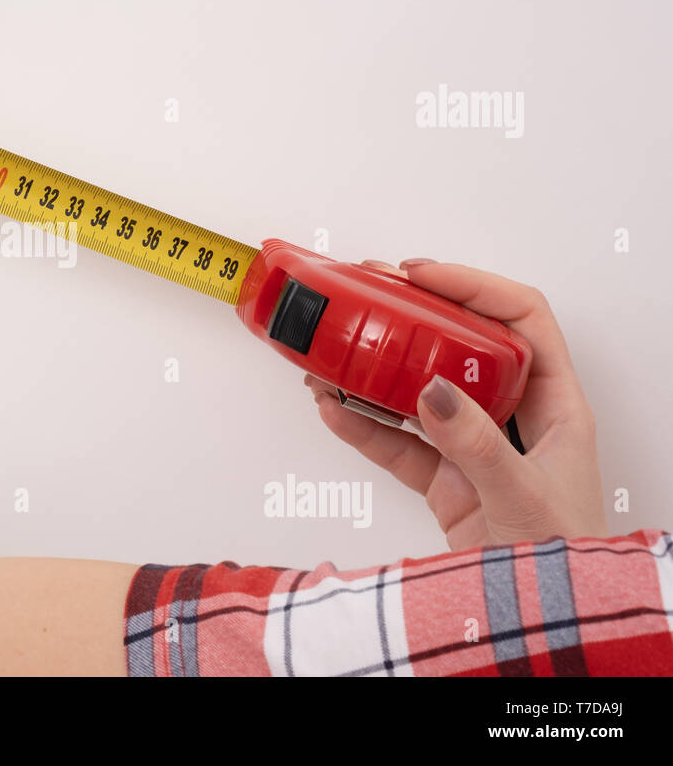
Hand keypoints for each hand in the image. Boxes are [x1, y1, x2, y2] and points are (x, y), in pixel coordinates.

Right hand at [305, 258, 605, 548]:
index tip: (421, 276)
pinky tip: (334, 409)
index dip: (473, 286)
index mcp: (556, 404)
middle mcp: (513, 416)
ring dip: (374, 371)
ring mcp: (473, 445)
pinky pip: (395, 442)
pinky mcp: (443, 479)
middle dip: (412, 315)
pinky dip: (361, 426)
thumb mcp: (523, 495)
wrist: (539, 619)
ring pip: (418, 389)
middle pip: (460, 342)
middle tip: (369, 295)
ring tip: (334, 354)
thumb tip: (432, 391)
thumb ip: (475, 443)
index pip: (520, 318)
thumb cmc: (563, 558)